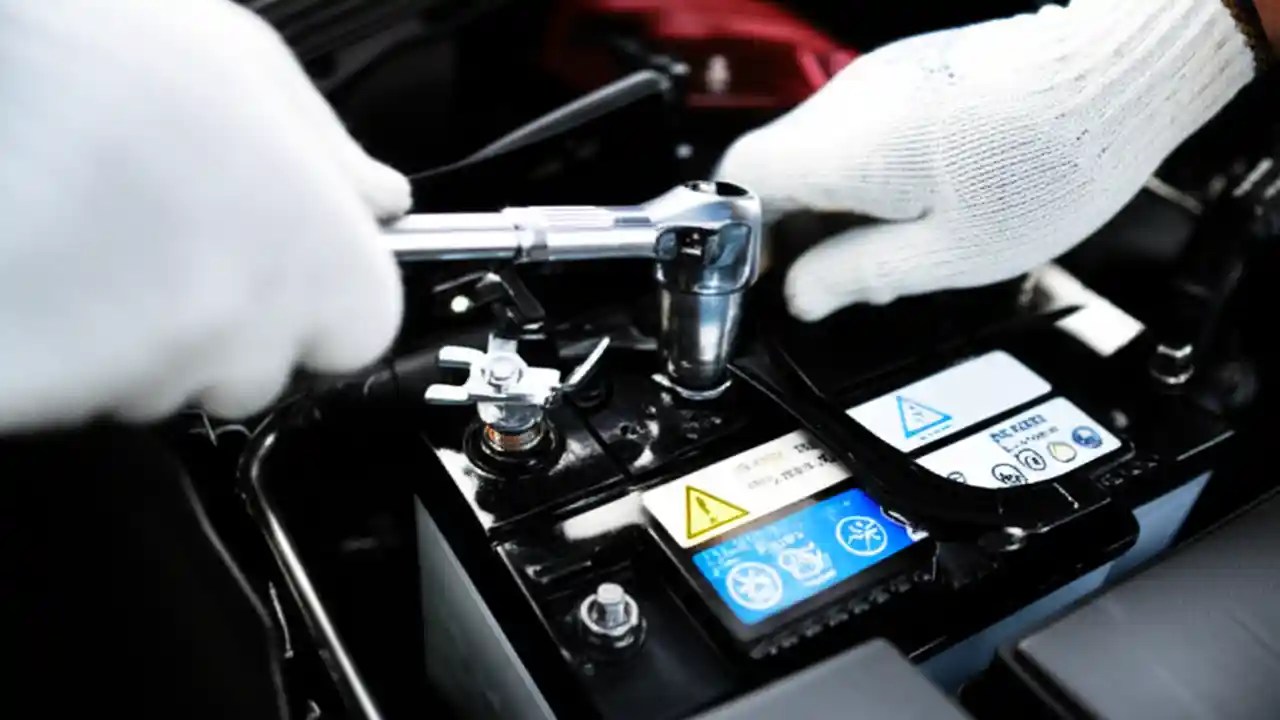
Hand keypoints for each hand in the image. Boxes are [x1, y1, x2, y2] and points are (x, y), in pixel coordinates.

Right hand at [0, 0, 410, 430]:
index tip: (291, 250)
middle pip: (263, 364)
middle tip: (172, 228)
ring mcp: (152, 377)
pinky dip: (77, 345)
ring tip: (95, 233)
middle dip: (230, 315)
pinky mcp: (60, 400)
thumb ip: (328, 145)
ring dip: (149, 332)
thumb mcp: (238, 58)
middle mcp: (247, 337)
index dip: (327, 290)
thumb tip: (379, 197)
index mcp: (320, 259)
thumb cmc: (83, 58)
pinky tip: (50, 264)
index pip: (363, 327)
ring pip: (174, 381)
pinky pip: (93, 392)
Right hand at [718, 0, 1254, 320]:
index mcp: (847, 150)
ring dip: (828, 203)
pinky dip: (862, 174)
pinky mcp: (912, 72)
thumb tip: (805, 297)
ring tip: (887, 246)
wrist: (1116, 78)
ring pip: (814, 148)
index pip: (740, 183)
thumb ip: (860, 276)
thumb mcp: (952, 254)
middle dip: (788, 228)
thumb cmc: (1052, 162)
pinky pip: (855, 129)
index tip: (759, 276)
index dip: (735, 237)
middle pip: (773, 166)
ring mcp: (879, 80)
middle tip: (829, 279)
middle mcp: (850, 103)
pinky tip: (914, 202)